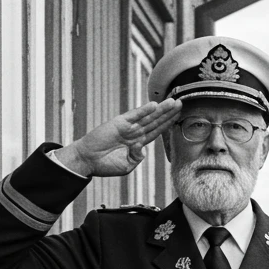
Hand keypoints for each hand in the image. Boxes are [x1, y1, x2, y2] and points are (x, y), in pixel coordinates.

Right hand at [55, 98, 182, 177]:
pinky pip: (134, 116)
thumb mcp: (127, 166)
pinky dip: (144, 110)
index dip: (168, 123)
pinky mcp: (119, 123)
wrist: (87, 161)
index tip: (179, 116)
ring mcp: (128, 127)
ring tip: (172, 102)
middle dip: (169, 113)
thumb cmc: (105, 165)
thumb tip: (143, 148)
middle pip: (156, 121)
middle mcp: (135, 133)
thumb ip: (137, 158)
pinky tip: (154, 105)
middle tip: (181, 103)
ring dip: (161, 109)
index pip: (157, 131)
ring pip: (148, 117)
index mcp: (138, 143)